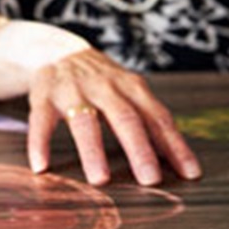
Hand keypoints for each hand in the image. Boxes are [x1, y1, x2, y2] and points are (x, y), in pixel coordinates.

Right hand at [25, 48, 201, 185]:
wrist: (56, 49)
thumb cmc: (100, 81)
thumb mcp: (128, 91)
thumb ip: (150, 120)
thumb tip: (181, 162)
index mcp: (131, 87)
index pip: (157, 117)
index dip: (174, 145)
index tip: (189, 173)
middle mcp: (104, 86)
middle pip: (125, 117)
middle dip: (139, 149)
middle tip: (150, 179)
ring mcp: (73, 90)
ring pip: (84, 121)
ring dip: (92, 150)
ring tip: (100, 179)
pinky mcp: (44, 95)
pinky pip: (41, 121)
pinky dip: (40, 143)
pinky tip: (41, 166)